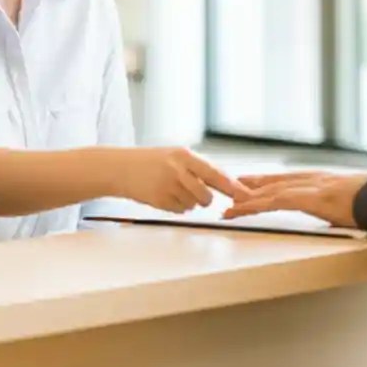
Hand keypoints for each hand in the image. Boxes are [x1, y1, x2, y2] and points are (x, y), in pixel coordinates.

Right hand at [106, 147, 250, 212]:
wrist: (121, 168)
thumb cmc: (152, 161)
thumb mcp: (176, 156)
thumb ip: (199, 167)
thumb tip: (226, 181)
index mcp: (185, 156)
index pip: (215, 173)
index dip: (231, 186)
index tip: (244, 195)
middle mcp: (177, 170)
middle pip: (206, 196)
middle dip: (205, 198)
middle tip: (195, 191)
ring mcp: (168, 187)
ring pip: (193, 205)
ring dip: (189, 201)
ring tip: (173, 188)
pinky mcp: (159, 201)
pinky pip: (180, 210)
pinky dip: (177, 206)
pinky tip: (164, 194)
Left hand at [221, 172, 366, 227]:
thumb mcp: (358, 204)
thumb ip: (344, 208)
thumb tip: (340, 216)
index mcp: (326, 180)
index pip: (292, 179)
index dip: (271, 181)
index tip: (254, 184)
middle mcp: (315, 179)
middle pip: (277, 181)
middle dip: (254, 185)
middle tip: (233, 189)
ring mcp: (312, 186)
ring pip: (271, 191)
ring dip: (248, 199)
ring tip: (229, 207)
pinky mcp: (311, 198)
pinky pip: (276, 202)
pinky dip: (256, 205)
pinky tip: (242, 210)